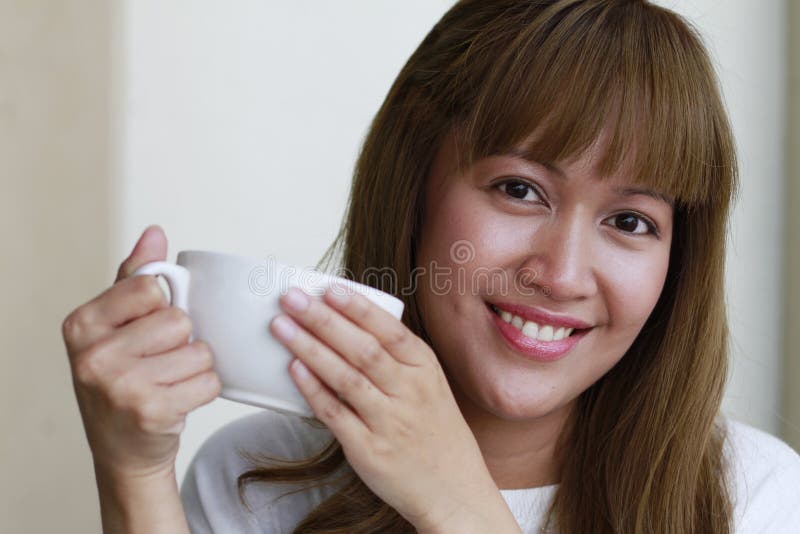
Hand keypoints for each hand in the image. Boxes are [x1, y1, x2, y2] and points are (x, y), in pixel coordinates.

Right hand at [62, 225, 220, 479]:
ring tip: (170, 381)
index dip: (162, 305)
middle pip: (178, 320)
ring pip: (199, 351)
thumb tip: (155, 232)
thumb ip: (134, 278)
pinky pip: (209, 381)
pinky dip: (204, 389)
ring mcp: (120, 386)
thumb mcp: (115, 327)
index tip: (147, 327)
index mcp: (82, 324)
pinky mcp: (151, 412)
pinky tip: (179, 399)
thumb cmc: (122, 379)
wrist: (123, 450)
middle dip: (182, 340)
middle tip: (159, 361)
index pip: (149, 287)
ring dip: (196, 367)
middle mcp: (94, 355)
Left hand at [269, 285, 514, 530]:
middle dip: (324, 320)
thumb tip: (347, 320)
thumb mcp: (429, 384)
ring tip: (281, 326)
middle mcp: (409, 392)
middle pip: (362, 349)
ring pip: (345, 377)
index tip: (328, 288)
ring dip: (310, 348)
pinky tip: (293, 369)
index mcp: (425, 369)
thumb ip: (396, 356)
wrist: (454, 489)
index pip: (389, 330)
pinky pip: (335, 414)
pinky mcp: (369, 450)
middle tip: (291, 298)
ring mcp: (389, 422)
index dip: (357, 308)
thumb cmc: (435, 430)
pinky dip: (313, 390)